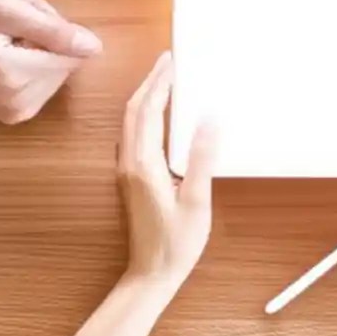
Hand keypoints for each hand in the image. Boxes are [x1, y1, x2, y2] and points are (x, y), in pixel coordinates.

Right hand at [0, 0, 101, 123]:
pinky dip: (30, 62)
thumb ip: (54, 30)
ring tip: (2, 37)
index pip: (70, 56)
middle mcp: (17, 106)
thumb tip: (95, 47)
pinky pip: (42, 81)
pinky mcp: (11, 113)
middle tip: (8, 25)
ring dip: (38, 49)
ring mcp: (13, 113)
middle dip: (46, 39)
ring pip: (55, 71)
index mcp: (15, 81)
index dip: (52, 29)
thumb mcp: (6, 9)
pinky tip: (1, 51)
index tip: (19, 20)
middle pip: (64, 64)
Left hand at [56, 53, 215, 335]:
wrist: (150, 275)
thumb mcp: (196, 201)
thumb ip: (201, 159)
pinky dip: (144, 115)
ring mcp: (127, 171)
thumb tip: (209, 120)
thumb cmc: (175, 243)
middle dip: (150, 82)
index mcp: (144, 163)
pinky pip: (133, 135)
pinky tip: (159, 116)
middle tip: (168, 61)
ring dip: (145, 96)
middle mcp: (129, 162)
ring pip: (130, 122)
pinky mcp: (131, 179)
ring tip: (165, 80)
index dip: (159, 82)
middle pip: (134, 111)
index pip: (148, 111)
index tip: (171, 60)